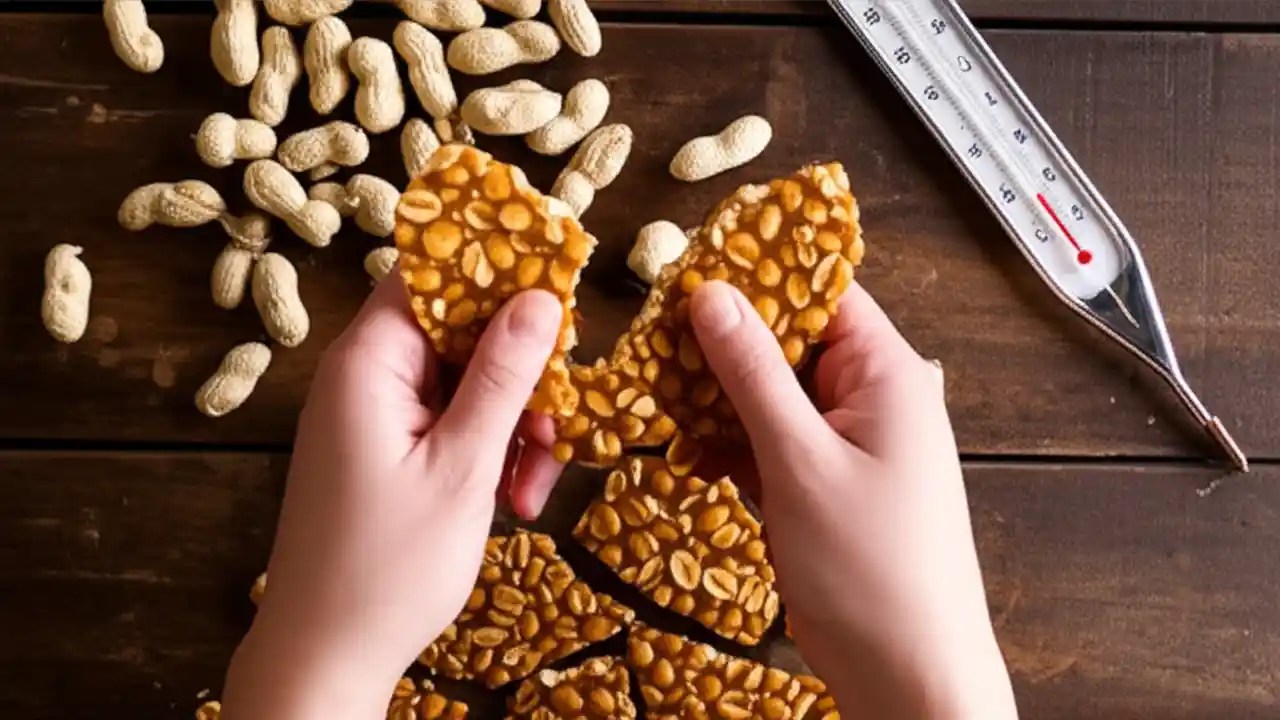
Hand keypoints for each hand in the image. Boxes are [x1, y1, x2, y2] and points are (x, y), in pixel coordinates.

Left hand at [222, 278, 564, 719]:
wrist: (325, 657)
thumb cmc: (387, 567)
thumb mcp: (462, 467)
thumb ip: (502, 378)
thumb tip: (541, 298)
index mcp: (368, 362)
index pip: (431, 272)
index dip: (495, 270)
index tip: (558, 289)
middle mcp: (365, 376)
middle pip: (460, 331)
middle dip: (519, 375)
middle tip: (556, 428)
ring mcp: (375, 415)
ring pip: (466, 383)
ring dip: (512, 424)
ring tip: (532, 487)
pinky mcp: (386, 450)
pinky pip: (450, 423)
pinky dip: (488, 453)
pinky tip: (512, 502)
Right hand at [689, 281, 1017, 719]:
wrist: (906, 674)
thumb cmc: (870, 567)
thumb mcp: (800, 460)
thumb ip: (754, 374)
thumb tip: (711, 295)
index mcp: (887, 374)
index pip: (822, 292)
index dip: (759, 274)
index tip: (690, 269)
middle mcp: (871, 399)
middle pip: (789, 343)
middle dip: (724, 343)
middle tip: (654, 337)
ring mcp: (845, 446)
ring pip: (771, 396)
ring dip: (718, 398)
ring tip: (655, 392)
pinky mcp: (822, 486)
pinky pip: (769, 444)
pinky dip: (730, 445)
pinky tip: (685, 450)